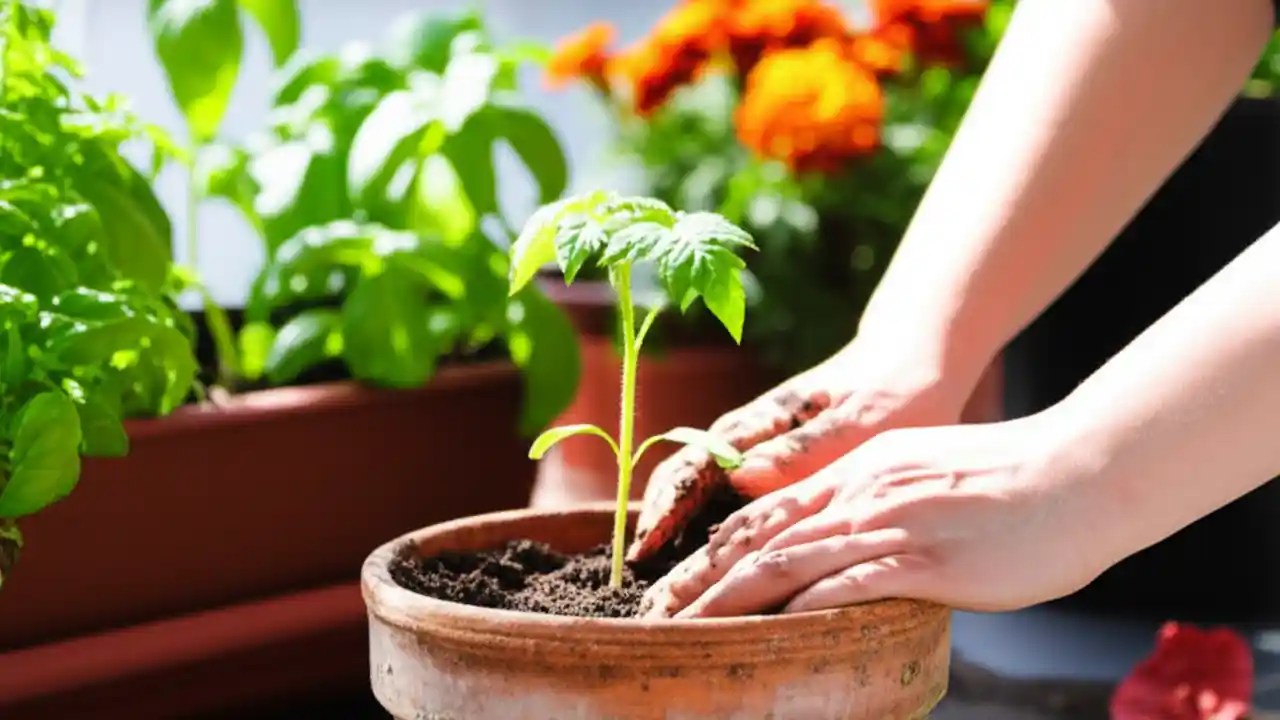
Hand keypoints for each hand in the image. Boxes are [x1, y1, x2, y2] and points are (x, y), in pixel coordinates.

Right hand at [626, 340, 969, 563]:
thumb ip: (802, 450)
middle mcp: (744, 435)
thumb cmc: (890, 393)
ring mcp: (752, 447)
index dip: (665, 511)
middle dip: (655, 527)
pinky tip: (710, 563)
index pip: (691, 467)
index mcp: (758, 424)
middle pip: (679, 480)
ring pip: (695, 488)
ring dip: (674, 529)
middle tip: (648, 586)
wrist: (910, 364)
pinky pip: (721, 493)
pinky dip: (704, 525)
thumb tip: (739, 477)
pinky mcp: (769, 460)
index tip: (645, 550)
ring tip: (666, 583)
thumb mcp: (857, 423)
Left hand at [641, 413, 1115, 617]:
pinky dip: (798, 610)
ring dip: (728, 599)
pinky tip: (767, 632)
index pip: (766, 511)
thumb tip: (853, 543)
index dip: (713, 548)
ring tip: (687, 628)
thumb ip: (881, 503)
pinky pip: (845, 585)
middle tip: (657, 612)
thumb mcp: (925, 475)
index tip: (677, 578)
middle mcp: (859, 492)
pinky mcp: (923, 561)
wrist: (1081, 471)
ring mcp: (888, 524)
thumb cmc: (1013, 482)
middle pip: (758, 538)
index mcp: (857, 471)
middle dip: (700, 578)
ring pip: (785, 562)